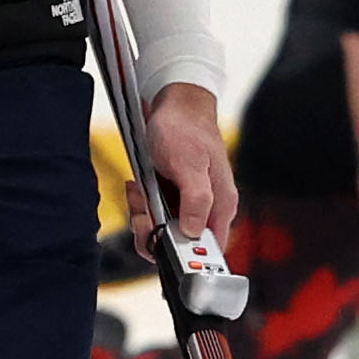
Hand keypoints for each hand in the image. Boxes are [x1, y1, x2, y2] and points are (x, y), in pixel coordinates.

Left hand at [136, 83, 236, 253]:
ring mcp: (186, 202)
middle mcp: (205, 208)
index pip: (209, 249)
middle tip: (144, 210)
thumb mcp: (191, 165)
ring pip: (161, 229)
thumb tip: (193, 232)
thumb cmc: (187, 130)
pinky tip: (137, 187)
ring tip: (140, 193)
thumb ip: (197, 200)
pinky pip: (151, 213)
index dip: (185, 254)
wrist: (174, 104)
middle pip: (179, 243)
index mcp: (220, 206)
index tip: (162, 239)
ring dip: (143, 215)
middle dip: (154, 231)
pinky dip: (139, 204)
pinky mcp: (169, 195)